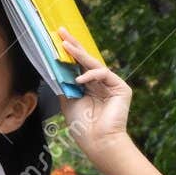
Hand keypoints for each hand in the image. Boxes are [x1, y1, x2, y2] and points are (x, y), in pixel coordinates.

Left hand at [58, 26, 131, 161]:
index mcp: (89, 87)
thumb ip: (64, 85)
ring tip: (65, 46)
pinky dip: (91, 75)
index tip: (56, 40)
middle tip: (61, 31)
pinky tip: (80, 80)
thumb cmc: (83, 127)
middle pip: (86, 59)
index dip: (69, 53)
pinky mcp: (121, 88)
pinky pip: (104, 73)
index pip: (78, 66)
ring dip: (79, 54)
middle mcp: (100, 83)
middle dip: (74, 45)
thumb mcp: (68, 102)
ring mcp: (111, 85)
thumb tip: (54, 68)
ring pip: (94, 64)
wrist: (98, 143)